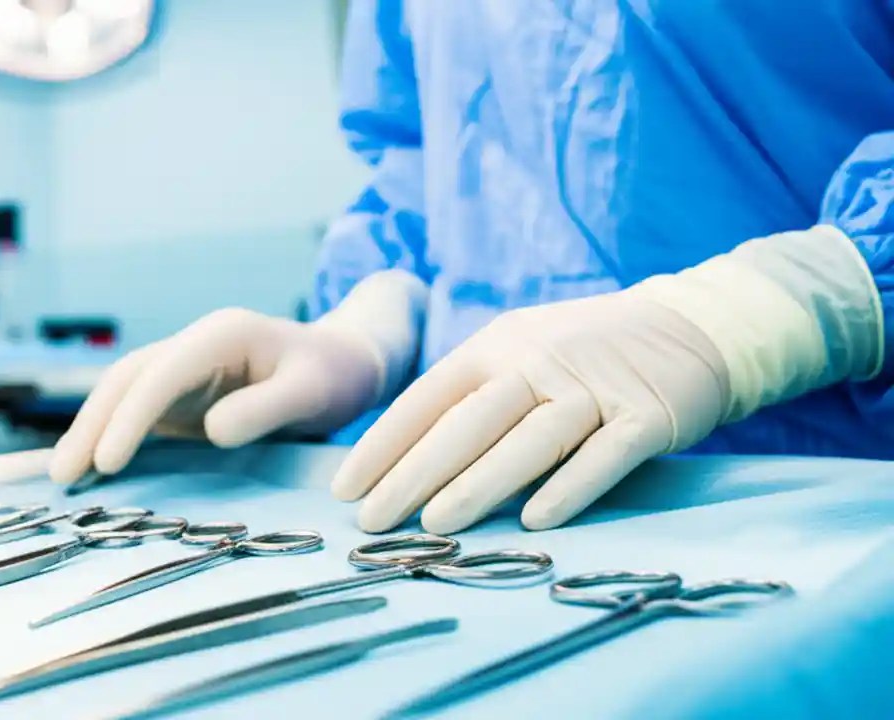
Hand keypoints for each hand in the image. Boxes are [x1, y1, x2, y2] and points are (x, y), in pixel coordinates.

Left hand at [331, 291, 730, 532]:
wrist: (692, 327)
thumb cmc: (584, 353)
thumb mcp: (521, 352)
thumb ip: (472, 397)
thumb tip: (404, 460)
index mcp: (499, 345)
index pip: (429, 398)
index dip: (385, 444)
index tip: (346, 488)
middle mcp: (540, 361)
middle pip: (469, 422)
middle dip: (414, 473)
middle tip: (374, 520)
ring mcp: (595, 387)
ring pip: (529, 440)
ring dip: (479, 484)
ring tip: (435, 525)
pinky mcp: (646, 415)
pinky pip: (604, 455)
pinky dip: (570, 487)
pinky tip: (535, 520)